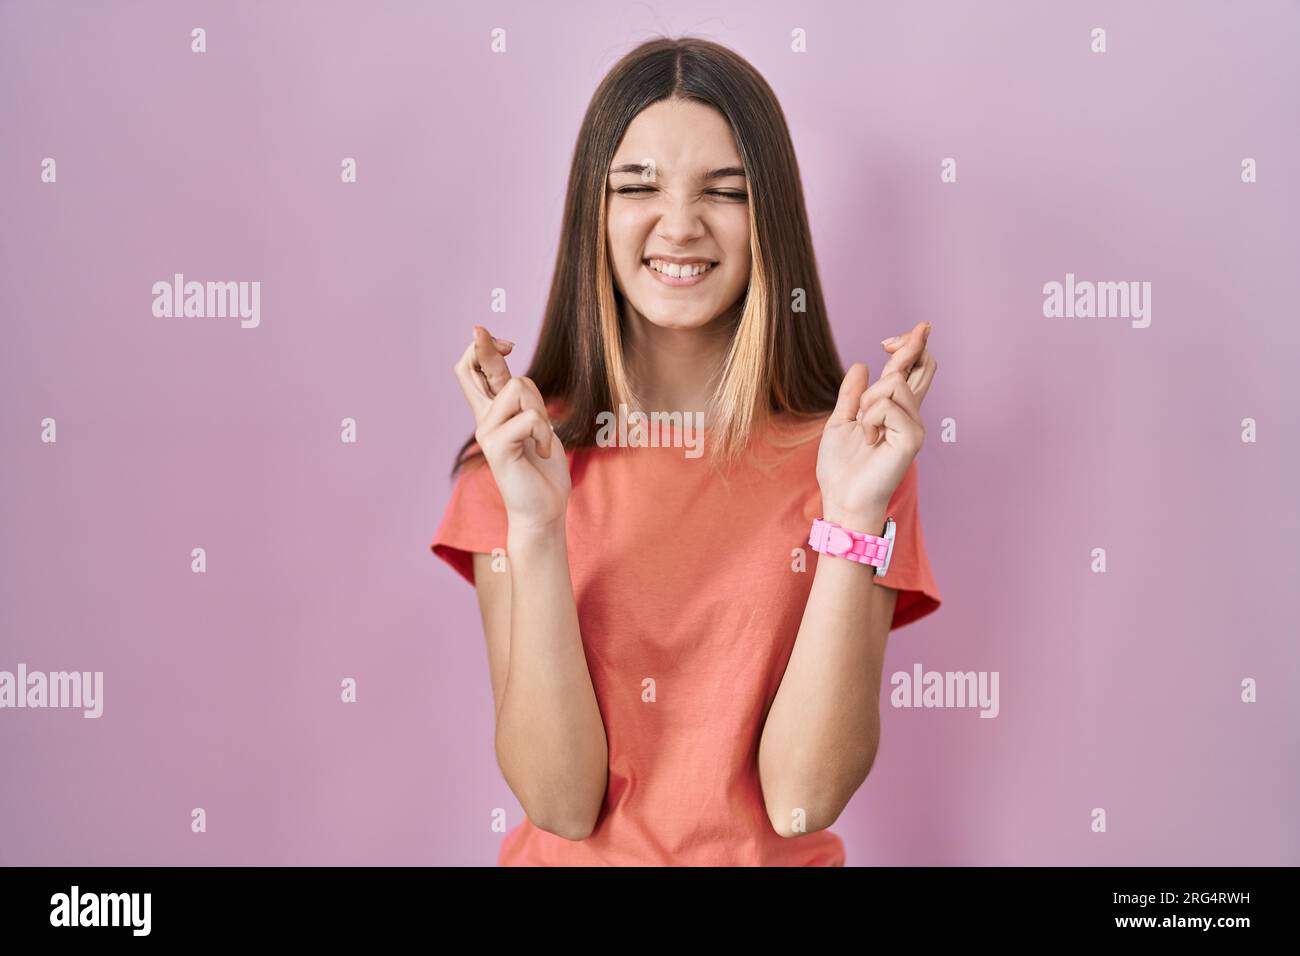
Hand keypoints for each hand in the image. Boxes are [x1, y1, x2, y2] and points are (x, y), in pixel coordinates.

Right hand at [452, 325, 570, 531]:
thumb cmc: (543, 470)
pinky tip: (543, 452)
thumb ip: (524, 400)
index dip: (482, 349)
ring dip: (542, 410)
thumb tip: (515, 372)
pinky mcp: (497, 447)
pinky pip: (530, 417)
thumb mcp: (535, 425)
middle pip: (470, 369)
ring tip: (542, 439)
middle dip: (488, 349)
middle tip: (509, 344)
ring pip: (519, 387)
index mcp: (491, 413)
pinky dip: (546, 433)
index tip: (504, 342)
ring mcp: (486, 432)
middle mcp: (483, 420)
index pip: (471, 372)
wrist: (544, 510)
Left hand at [816, 322, 935, 527]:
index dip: (914, 346)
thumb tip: (861, 365)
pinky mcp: (912, 438)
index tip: (917, 329)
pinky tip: (869, 438)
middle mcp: (910, 416)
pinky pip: (887, 405)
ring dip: (868, 401)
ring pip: (894, 383)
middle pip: (924, 367)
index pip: (912, 371)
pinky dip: (870, 418)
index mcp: (894, 411)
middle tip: (892, 340)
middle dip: (910, 346)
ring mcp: (914, 426)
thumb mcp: (841, 422)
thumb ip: (851, 395)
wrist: (841, 498)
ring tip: (864, 428)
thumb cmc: (842, 468)